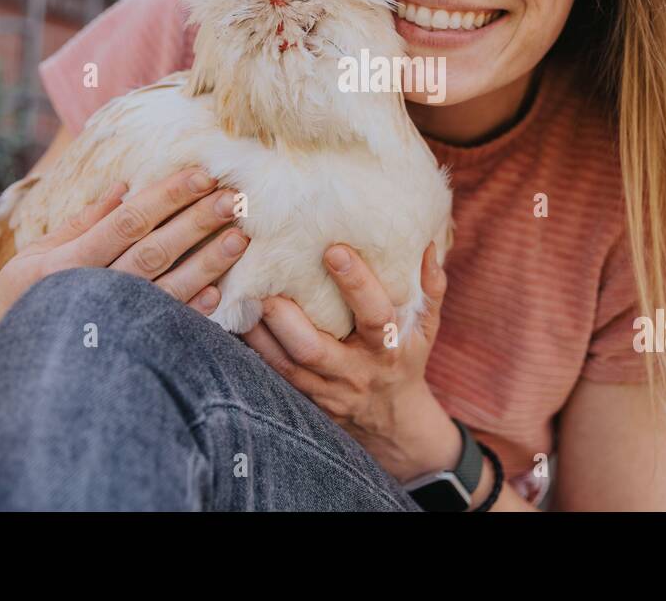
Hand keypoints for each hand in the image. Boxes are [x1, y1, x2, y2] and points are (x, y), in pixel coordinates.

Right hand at [0, 167, 249, 411]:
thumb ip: (80, 224)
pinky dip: (190, 309)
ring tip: (239, 239)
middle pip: (153, 249)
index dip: (167, 195)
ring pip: (166, 289)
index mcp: (67, 262)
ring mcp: (106, 326)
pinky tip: (218, 291)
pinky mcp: (120, 354)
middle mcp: (90, 292)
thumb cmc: (11, 305)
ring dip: (207, 263)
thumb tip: (123, 189)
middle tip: (234, 199)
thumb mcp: (35, 258)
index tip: (202, 174)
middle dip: (196, 222)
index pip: (128, 220)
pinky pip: (162, 330)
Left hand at [241, 241, 460, 482]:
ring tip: (242, 297)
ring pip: (283, 366)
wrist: (391, 421)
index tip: (334, 249)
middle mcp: (354, 371)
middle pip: (314, 350)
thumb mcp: (427, 327)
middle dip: (287, 318)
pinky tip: (235, 321)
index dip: (356, 284)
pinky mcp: (302, 399)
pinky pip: (270, 375)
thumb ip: (431, 287)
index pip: (374, 316)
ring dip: (259, 333)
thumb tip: (428, 244)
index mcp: (388, 349)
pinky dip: (251, 349)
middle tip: (268, 285)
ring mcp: (324, 390)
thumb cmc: (407, 359)